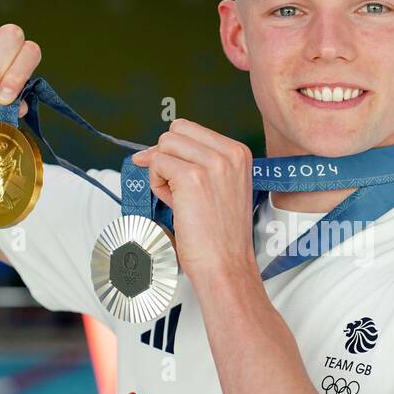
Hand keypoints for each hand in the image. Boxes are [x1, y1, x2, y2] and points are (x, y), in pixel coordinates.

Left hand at [130, 120, 257, 284]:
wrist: (226, 264)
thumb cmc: (221, 236)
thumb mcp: (220, 188)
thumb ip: (196, 163)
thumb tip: (154, 151)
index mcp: (238, 153)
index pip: (190, 128)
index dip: (174, 150)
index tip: (174, 172)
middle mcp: (228, 154)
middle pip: (175, 132)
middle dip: (167, 157)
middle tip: (177, 188)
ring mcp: (211, 164)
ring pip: (164, 146)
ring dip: (161, 171)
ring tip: (178, 198)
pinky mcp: (191, 177)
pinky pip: (157, 164)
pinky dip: (157, 185)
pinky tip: (175, 204)